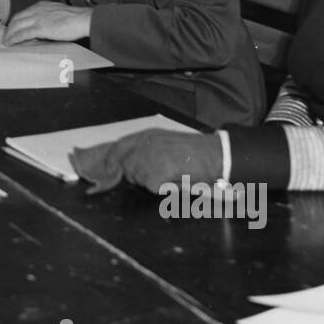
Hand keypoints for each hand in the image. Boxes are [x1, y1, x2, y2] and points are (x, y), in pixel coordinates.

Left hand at [3, 1, 91, 43]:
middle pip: (17, 18)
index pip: (24, 13)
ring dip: (9, 34)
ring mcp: (38, 18)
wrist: (82, 19)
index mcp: (42, 5)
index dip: (16, 21)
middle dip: (9, 28)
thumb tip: (45, 26)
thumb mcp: (58, 13)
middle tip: (6, 36)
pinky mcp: (40, 27)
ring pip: (17, 25)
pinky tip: (11, 43)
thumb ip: (49, 17)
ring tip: (6, 42)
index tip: (12, 28)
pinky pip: (23, 33)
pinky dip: (15, 38)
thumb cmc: (75, 18)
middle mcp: (37, 9)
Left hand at [71, 130, 222, 196]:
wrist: (216, 155)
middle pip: (126, 166)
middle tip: (159, 174)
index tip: (107, 171)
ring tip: (170, 175)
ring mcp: (149, 157)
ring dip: (151, 181)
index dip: (110, 160)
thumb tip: (127, 164)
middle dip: (136, 174)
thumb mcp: (167, 142)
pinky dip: (162, 188)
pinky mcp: (156, 172)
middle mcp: (145, 144)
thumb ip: (146, 149)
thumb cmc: (195, 152)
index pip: (118, 146)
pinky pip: (151, 186)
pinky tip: (174, 180)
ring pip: (138, 178)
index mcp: (148, 135)